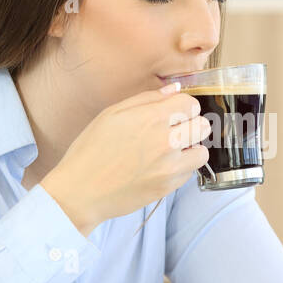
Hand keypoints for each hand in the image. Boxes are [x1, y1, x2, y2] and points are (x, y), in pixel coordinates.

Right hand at [42, 83, 210, 234]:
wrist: (80, 191)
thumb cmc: (90, 150)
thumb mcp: (111, 114)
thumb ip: (146, 99)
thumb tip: (174, 90)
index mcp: (150, 118)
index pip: (190, 104)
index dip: (183, 106)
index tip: (175, 112)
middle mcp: (165, 141)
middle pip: (202, 126)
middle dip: (190, 125)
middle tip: (175, 131)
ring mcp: (169, 166)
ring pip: (202, 152)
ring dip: (190, 150)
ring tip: (171, 151)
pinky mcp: (168, 187)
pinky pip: (189, 173)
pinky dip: (180, 169)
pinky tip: (160, 167)